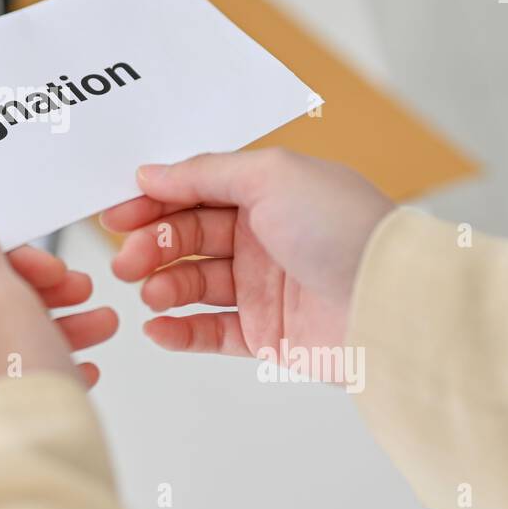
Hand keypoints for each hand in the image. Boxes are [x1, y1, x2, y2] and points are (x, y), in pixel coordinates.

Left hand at [0, 229, 117, 452]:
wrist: (15, 473)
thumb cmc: (5, 386)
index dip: (12, 263)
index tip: (51, 269)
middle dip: (43, 298)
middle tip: (83, 295)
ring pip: (3, 352)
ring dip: (54, 332)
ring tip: (101, 330)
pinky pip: (8, 391)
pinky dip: (43, 373)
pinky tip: (78, 372)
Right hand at [101, 150, 393, 372]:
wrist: (392, 304)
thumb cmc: (344, 230)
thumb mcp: (270, 176)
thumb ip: (204, 173)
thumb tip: (151, 173)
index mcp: (268, 192)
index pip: (195, 192)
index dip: (153, 202)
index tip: (115, 215)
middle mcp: (265, 237)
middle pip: (188, 238)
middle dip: (153, 246)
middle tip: (128, 260)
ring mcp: (264, 288)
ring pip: (194, 285)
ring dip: (164, 286)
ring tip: (152, 292)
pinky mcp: (267, 335)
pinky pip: (210, 332)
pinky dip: (179, 331)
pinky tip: (156, 327)